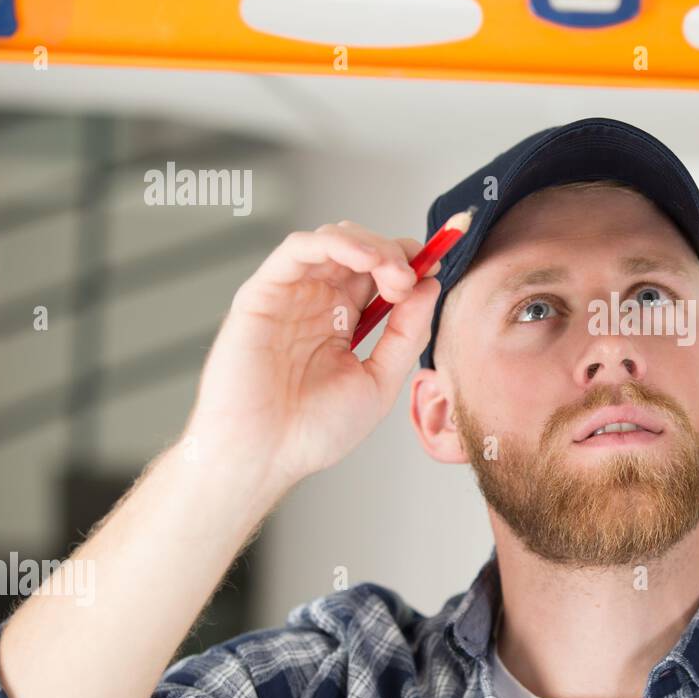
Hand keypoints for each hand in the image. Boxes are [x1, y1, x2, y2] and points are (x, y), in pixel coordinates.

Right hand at [183, 220, 440, 495]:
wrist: (266, 456)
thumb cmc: (314, 430)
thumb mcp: (379, 381)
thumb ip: (406, 334)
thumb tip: (430, 286)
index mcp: (344, 321)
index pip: (381, 274)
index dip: (411, 264)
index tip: (436, 271)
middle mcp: (317, 302)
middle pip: (361, 250)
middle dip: (396, 254)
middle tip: (412, 280)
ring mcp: (290, 295)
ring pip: (332, 240)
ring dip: (371, 245)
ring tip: (394, 275)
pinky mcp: (262, 293)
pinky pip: (297, 250)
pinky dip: (334, 243)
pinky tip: (365, 260)